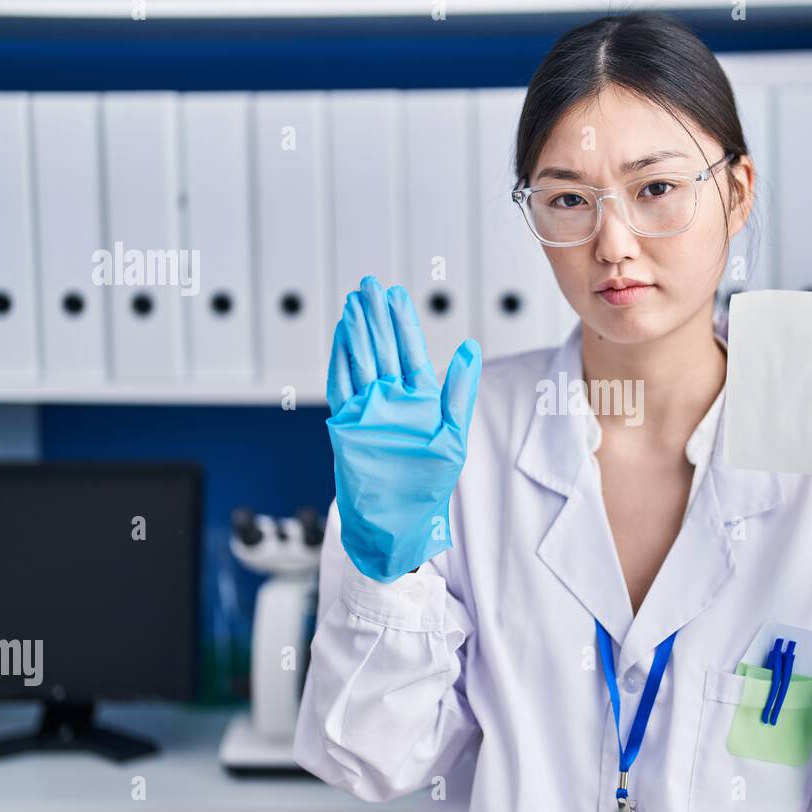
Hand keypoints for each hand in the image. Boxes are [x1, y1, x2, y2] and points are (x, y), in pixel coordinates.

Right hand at [326, 275, 481, 582]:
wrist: (395, 525)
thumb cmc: (425, 489)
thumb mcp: (453, 437)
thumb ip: (458, 392)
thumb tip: (471, 348)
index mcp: (420, 402)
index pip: (409, 353)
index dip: (403, 324)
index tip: (396, 295)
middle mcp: (392, 403)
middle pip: (382, 350)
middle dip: (376, 317)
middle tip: (369, 285)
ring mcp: (367, 413)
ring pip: (361, 363)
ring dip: (357, 333)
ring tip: (354, 304)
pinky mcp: (347, 427)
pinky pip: (343, 388)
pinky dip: (340, 363)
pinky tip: (341, 339)